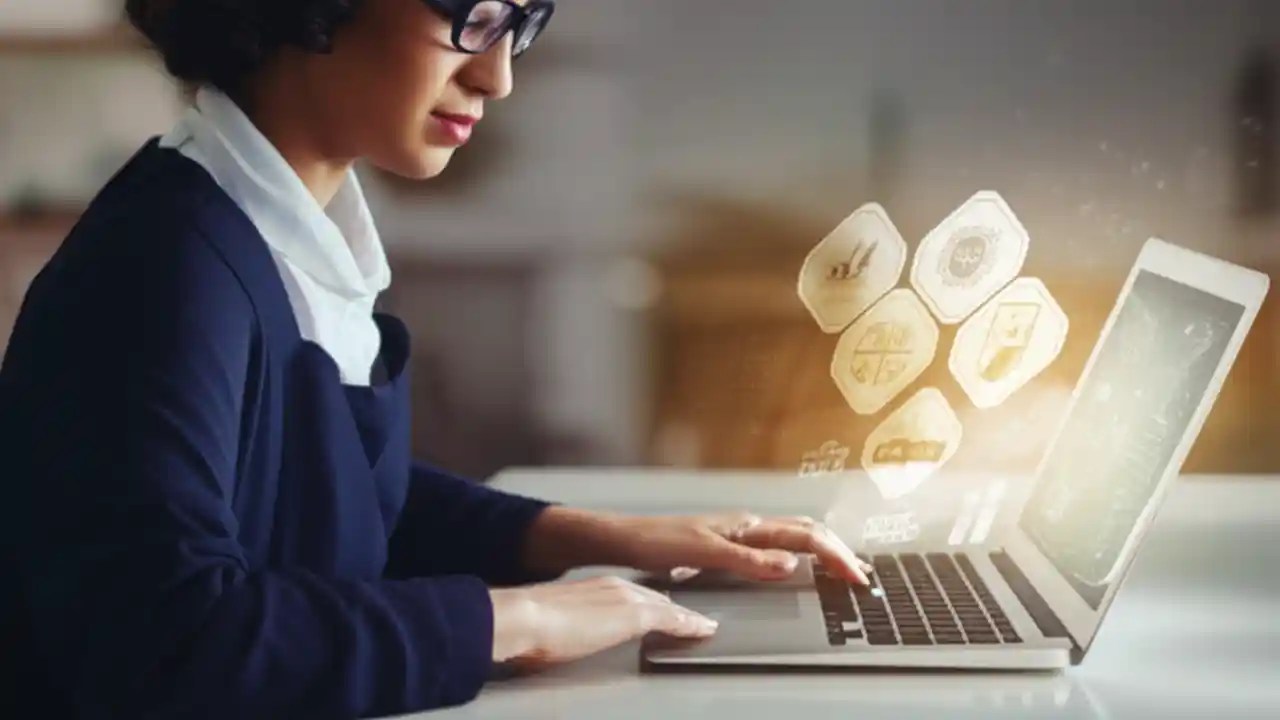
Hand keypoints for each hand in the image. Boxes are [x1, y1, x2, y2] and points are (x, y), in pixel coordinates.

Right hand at [490, 576, 716, 668]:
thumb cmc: (528, 626)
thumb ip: (562, 629)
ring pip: (667, 606)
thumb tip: (553, 642)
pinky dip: (690, 624)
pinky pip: (672, 619)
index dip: (650, 601)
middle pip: (654, 596)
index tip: (663, 607)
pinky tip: (704, 629)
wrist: (525, 617)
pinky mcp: (635, 616)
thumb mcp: (551, 624)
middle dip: (673, 605)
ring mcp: (626, 599)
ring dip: (686, 615)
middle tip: (692, 615)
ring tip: (705, 624)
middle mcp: (614, 587)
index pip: (632, 594)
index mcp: (594, 587)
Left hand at [612, 512, 872, 585]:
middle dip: (838, 550)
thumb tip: (790, 564)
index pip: (804, 536)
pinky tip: (800, 565)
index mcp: (748, 525)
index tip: (855, 577)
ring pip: (794, 535)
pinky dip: (800, 553)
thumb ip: (747, 559)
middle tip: (860, 575)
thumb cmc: (657, 541)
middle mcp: (748, 525)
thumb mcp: (704, 554)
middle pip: (806, 531)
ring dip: (822, 549)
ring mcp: (740, 533)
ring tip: (843, 567)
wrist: (626, 538)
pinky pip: (777, 545)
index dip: (835, 556)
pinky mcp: (731, 543)